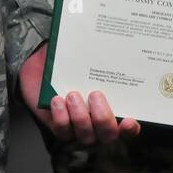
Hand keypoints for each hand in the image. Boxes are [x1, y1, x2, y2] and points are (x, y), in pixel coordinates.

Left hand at [19, 44, 141, 144]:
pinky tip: (57, 100)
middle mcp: (99, 123)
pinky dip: (61, 116)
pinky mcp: (59, 127)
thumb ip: (100, 53)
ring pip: (86, 135)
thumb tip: (113, 37)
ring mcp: (79, 127)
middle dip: (103, 118)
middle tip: (95, 95)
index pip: (128, 127)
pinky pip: (62, 130)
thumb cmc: (72, 61)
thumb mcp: (88, 56)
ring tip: (73, 95)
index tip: (129, 119)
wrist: (42, 64)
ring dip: (80, 116)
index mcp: (113, 107)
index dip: (131, 128)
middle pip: (108, 135)